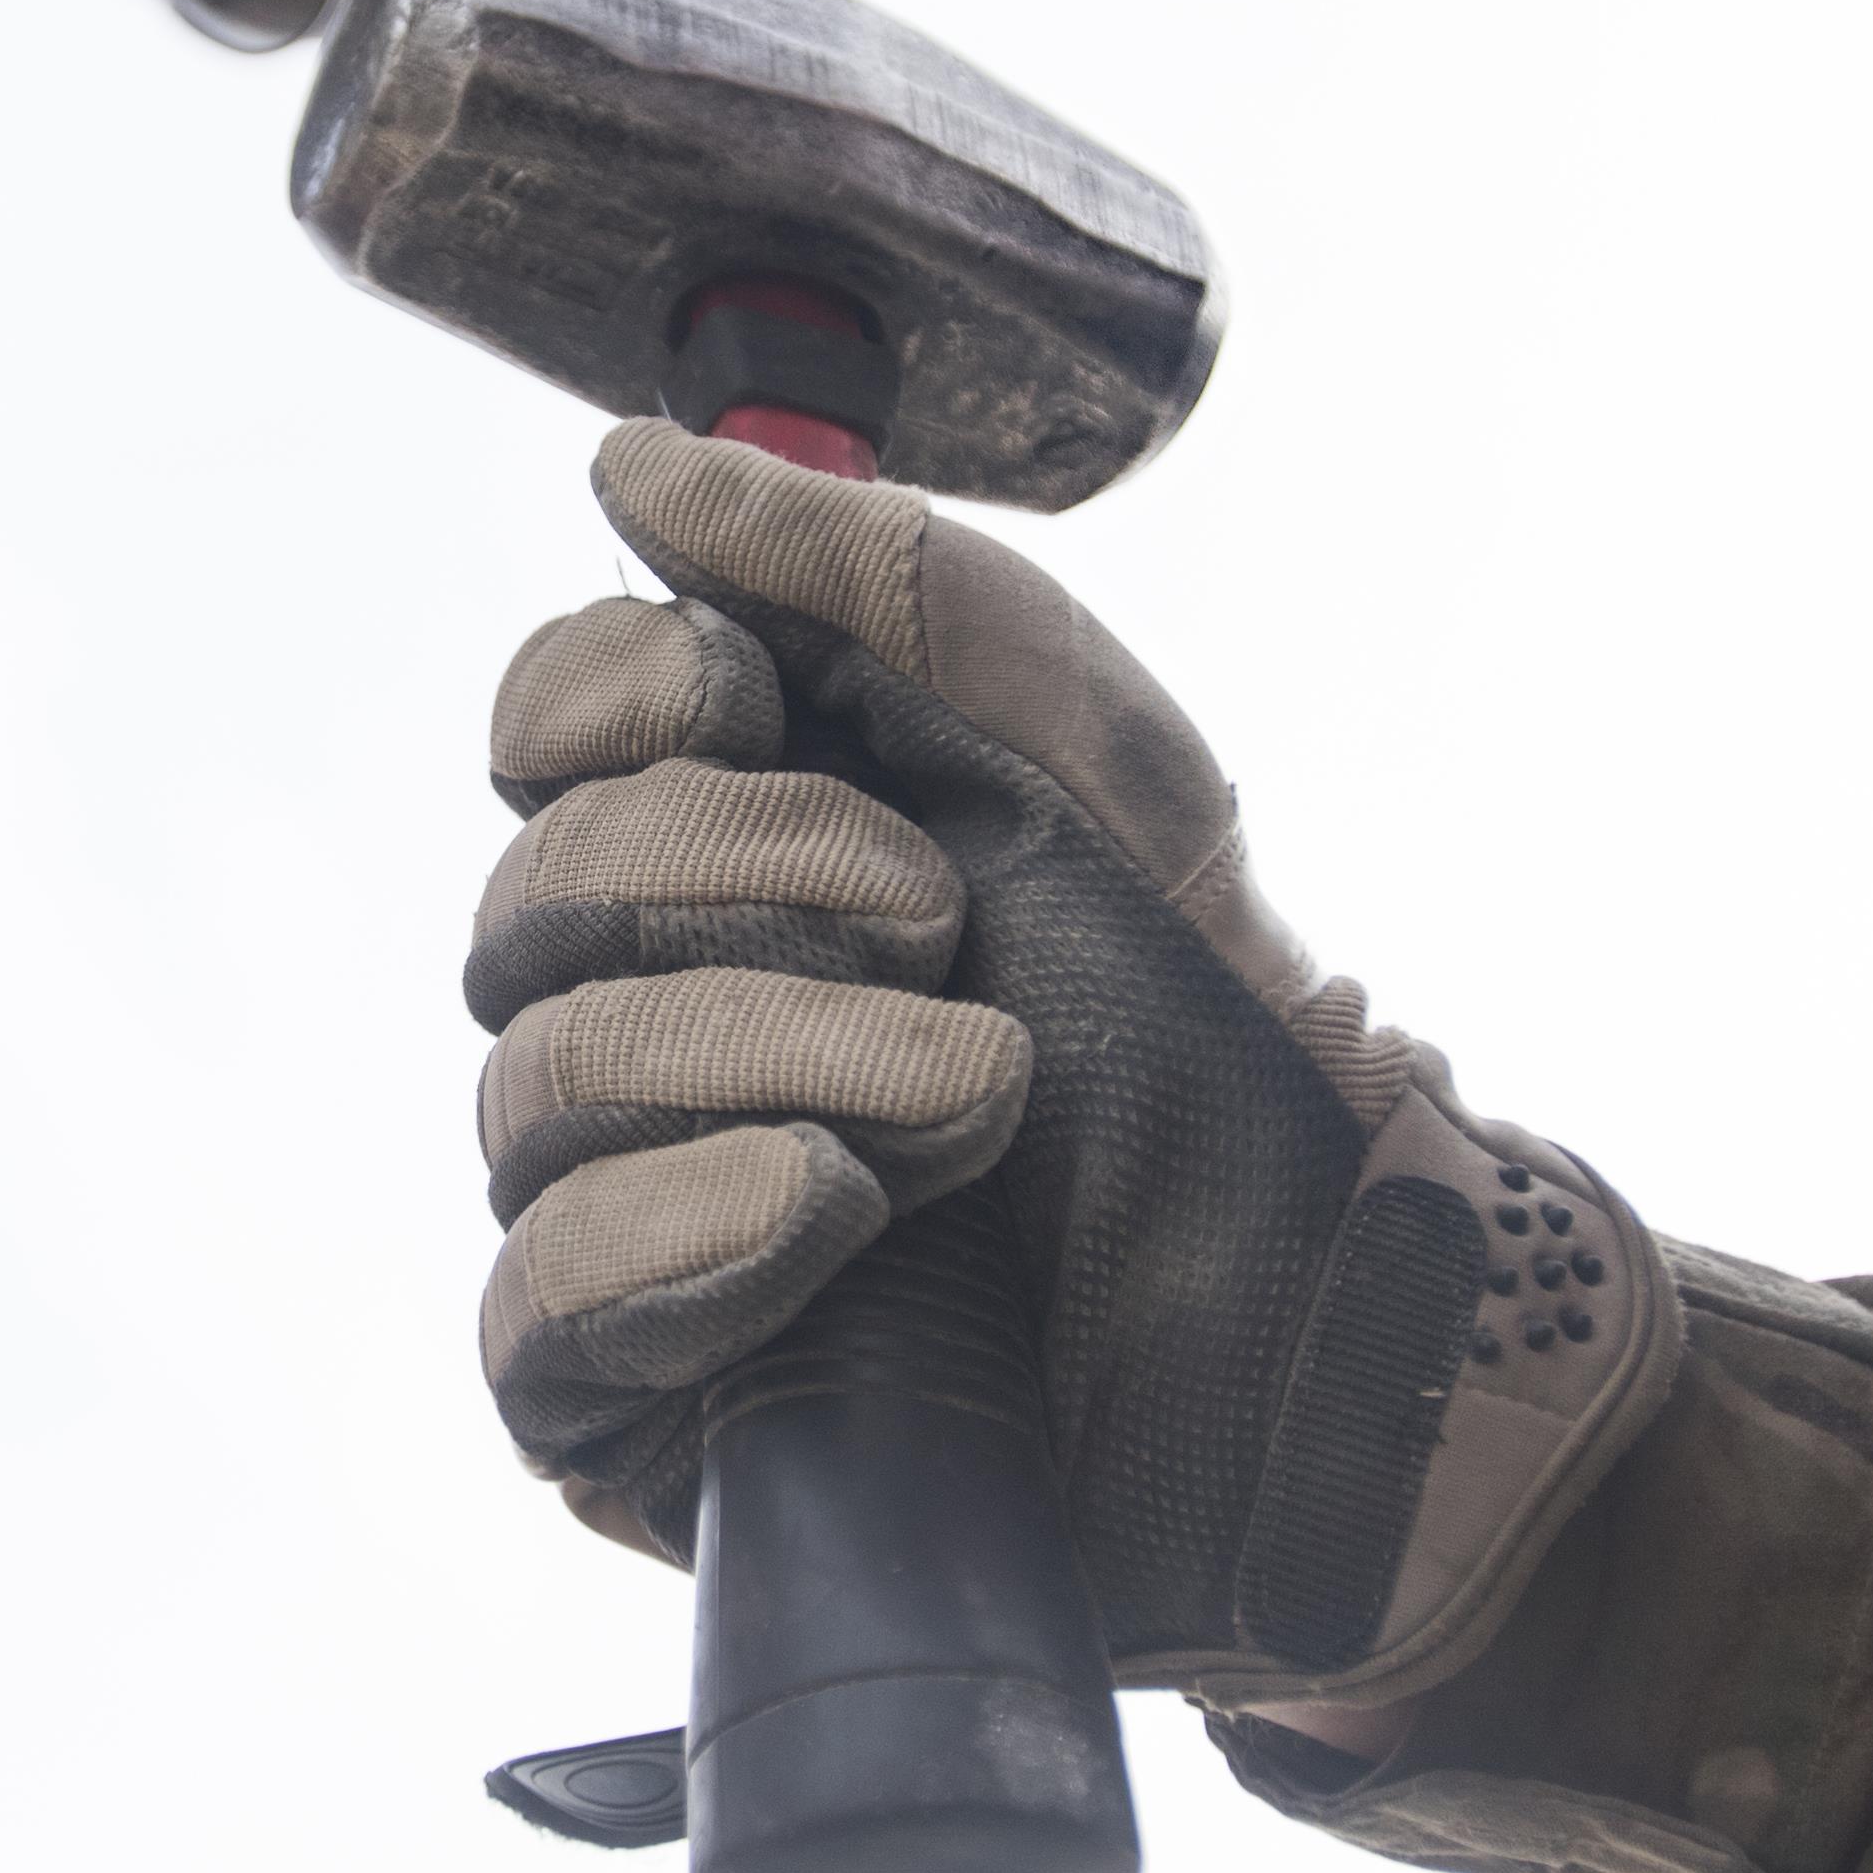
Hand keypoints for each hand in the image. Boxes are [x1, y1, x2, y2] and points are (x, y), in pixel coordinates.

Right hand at [464, 424, 1677, 1706]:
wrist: (1343, 1301)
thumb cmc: (1221, 1033)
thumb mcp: (1088, 753)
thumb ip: (881, 583)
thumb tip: (634, 469)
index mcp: (736, 847)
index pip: (543, 733)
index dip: (613, 693)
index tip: (745, 691)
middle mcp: (655, 1018)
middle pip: (529, 901)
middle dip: (747, 876)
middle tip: (948, 924)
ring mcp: (631, 1215)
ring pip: (540, 1086)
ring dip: (775, 1050)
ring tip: (975, 1091)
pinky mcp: (637, 1403)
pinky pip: (537, 1301)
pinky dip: (679, 1222)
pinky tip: (829, 1207)